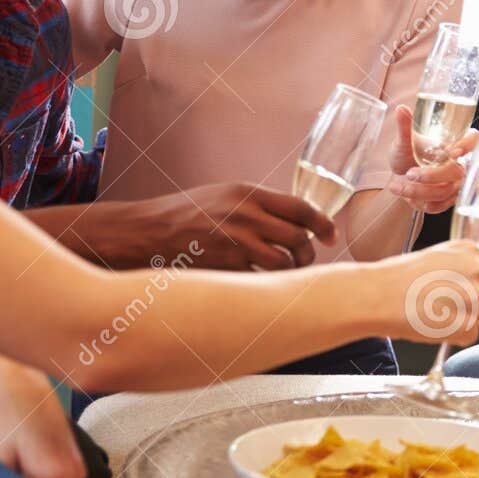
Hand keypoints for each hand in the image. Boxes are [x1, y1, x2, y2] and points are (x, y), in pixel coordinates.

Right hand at [138, 182, 335, 269]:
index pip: (301, 207)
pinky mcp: (226, 266)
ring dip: (291, 271)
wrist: (148, 231)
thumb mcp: (226, 196)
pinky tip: (263, 283)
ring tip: (285, 272)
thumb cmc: (187, 213)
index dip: (323, 224)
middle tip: (304, 259)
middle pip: (299, 237)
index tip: (331, 236)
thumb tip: (295, 221)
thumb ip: (259, 206)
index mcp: (250, 193)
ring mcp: (237, 242)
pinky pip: (262, 279)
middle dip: (308, 253)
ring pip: (285, 262)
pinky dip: (268, 284)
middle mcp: (247, 215)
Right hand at [383, 240, 478, 345]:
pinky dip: (454, 335)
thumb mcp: (437, 256)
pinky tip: (432, 324)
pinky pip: (470, 335)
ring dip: (460, 320)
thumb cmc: (398, 277)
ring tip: (432, 311)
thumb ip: (464, 265)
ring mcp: (474, 298)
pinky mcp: (466, 324)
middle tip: (439, 301)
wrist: (377, 296)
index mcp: (471, 251)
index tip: (471, 291)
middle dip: (470, 304)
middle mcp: (478, 271)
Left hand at [385, 105, 478, 213]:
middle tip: (409, 174)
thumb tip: (400, 109)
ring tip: (396, 186)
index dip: (467, 146)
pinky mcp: (447, 200)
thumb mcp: (404, 140)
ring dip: (418, 191)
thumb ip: (404, 127)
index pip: (474, 140)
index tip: (452, 152)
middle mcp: (459, 164)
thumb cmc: (407, 153)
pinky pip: (439, 206)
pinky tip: (407, 197)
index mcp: (454, 144)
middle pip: (456, 172)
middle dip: (431, 176)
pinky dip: (420, 203)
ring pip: (445, 191)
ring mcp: (454, 184)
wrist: (400, 173)